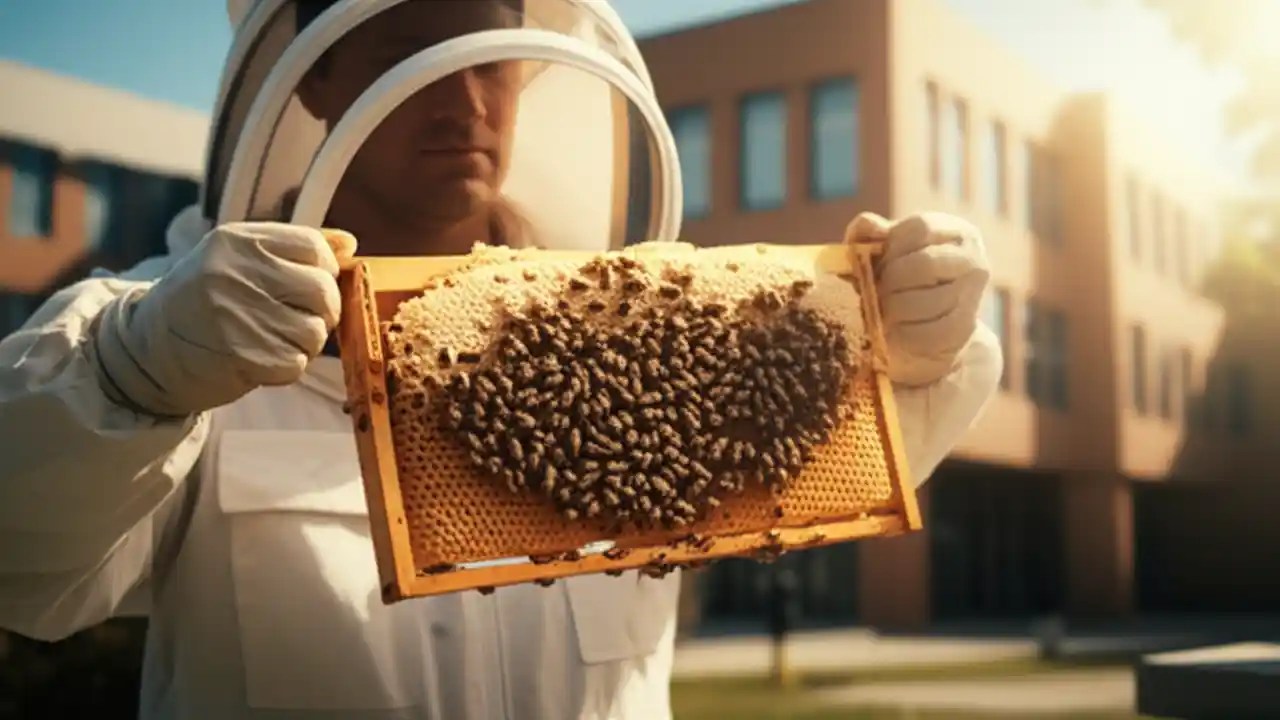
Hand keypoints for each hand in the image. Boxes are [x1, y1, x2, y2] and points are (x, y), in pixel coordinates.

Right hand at [92, 223, 356, 416]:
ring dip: (304, 343)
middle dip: (322, 311)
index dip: (324, 271)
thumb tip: (350, 244)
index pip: (314, 247)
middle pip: (323, 290)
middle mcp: (237, 272)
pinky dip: (287, 367)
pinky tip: (261, 358)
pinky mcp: (241, 355)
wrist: (147, 347)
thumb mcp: (239, 258)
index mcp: (239, 240)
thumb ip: (294, 249)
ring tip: (274, 338)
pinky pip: (295, 364)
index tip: (306, 286)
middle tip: (298, 318)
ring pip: (315, 332)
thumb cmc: (204, 300)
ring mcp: (237, 313)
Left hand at [846, 212, 990, 386]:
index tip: (877, 261)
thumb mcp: (883, 250)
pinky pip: (920, 333)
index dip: (891, 245)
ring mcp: (971, 297)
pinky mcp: (962, 330)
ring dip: (889, 309)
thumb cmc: (899, 279)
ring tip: (882, 310)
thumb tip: (868, 224)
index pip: (921, 228)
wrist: (925, 328)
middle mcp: (973, 261)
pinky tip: (893, 329)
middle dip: (889, 279)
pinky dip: (898, 333)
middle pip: (923, 264)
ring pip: (918, 302)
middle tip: (875, 290)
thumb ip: (869, 233)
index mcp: (956, 232)